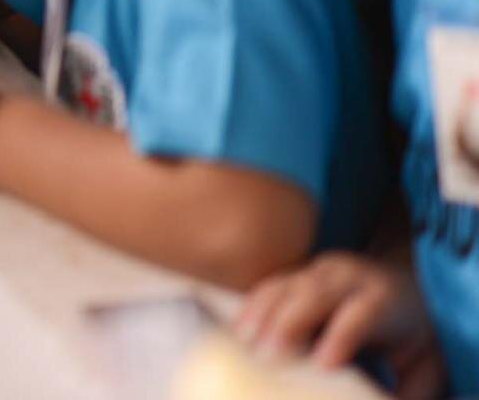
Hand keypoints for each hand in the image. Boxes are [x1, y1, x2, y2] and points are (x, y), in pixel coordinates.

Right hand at [237, 254, 443, 399]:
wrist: (406, 286)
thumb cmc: (410, 334)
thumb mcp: (424, 363)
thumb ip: (408, 390)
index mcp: (384, 299)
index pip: (361, 314)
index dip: (341, 337)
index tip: (323, 365)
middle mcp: (349, 277)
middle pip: (314, 294)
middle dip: (289, 323)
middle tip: (267, 356)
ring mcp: (317, 270)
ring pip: (284, 286)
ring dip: (260, 315)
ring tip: (241, 344)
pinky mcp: (295, 274)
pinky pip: (267, 286)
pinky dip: (250, 308)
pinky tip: (235, 331)